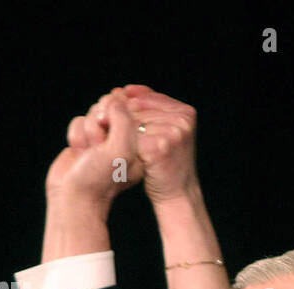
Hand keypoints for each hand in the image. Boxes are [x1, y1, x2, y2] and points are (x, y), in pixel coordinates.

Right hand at [45, 88, 143, 210]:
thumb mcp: (120, 149)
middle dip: (98, 121)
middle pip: (111, 107)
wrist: (71, 197)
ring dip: (86, 129)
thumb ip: (123, 121)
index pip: (131, 109)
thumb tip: (115, 100)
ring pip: (93, 113)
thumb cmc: (98, 178)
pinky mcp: (87, 141)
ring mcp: (105, 140)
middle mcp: (124, 141)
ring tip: (88, 151)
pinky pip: (80, 121)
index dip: (116, 113)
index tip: (108, 131)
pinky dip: (76, 134)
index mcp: (139, 144)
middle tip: (97, 143)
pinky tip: (79, 152)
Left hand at [124, 84, 200, 205]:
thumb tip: (121, 90)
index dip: (127, 105)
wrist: (177, 193)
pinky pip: (130, 136)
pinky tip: (119, 152)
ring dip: (119, 130)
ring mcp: (173, 133)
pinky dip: (122, 144)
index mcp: (186, 112)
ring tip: (114, 141)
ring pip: (132, 121)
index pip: (146, 98)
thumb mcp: (164, 131)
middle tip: (107, 127)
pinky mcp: (160, 146)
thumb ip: (149, 109)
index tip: (115, 115)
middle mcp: (182, 120)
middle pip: (138, 108)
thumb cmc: (166, 163)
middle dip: (120, 118)